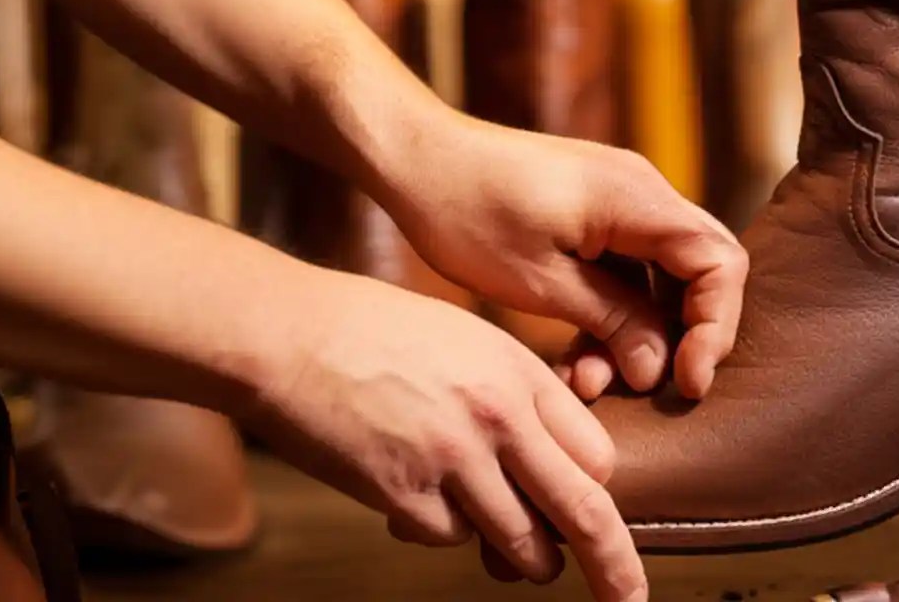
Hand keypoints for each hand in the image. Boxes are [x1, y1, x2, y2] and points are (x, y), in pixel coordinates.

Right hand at [241, 271, 646, 600]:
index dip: (599, 490)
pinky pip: (450, 539)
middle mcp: (498, 419)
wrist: (285, 336)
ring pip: (522, 545)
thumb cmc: (372, 329)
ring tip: (515, 557)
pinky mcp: (404, 497)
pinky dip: (444, 532)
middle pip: (583, 512)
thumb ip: (512, 394)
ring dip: (526, 561)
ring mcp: (453, 461)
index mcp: (518, 374)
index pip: (596, 456)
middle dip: (613, 567)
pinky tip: (417, 499)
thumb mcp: (465, 340)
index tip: (601, 513)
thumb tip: (544, 456)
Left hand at [379, 116, 748, 399]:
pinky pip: (625, 273)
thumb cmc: (467, 212)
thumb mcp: (540, 282)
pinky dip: (609, 317)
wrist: (414, 159)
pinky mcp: (593, 217)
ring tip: (585, 382)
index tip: (687, 381)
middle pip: (701, 271)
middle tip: (650, 389)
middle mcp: (641, 193)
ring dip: (634, 336)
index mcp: (637, 199)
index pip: (718, 264)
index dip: (714, 327)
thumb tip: (662, 370)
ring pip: (660, 281)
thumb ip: (612, 321)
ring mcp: (618, 203)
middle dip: (681, 336)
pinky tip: (572, 360)